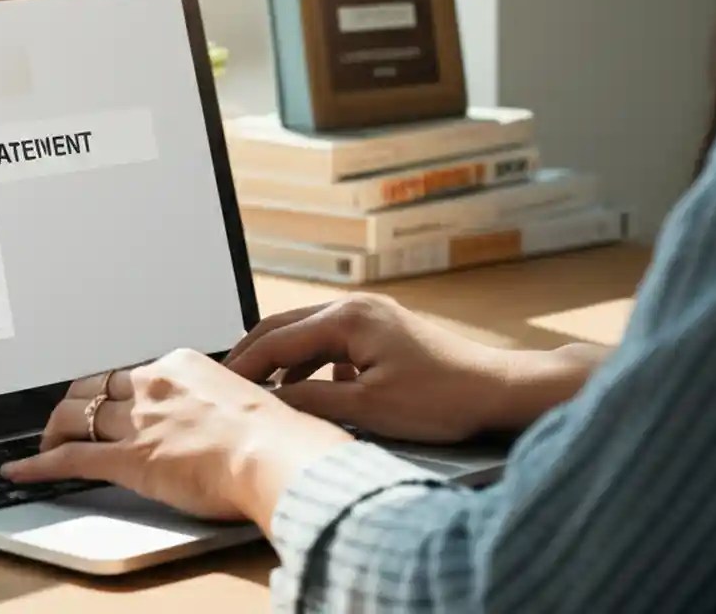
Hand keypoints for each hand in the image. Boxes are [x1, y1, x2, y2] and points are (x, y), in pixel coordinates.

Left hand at [1, 349, 351, 529]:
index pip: (130, 373)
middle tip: (67, 421)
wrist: (274, 454)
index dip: (112, 391)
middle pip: (94, 387)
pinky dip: (39, 464)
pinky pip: (69, 458)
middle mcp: (153, 384)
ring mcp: (137, 420)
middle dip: (74, 405)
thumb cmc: (272, 436)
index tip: (110, 401)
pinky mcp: (128, 458)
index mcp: (181, 364)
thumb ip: (215, 399)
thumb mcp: (242, 399)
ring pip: (75, 417)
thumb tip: (214, 413)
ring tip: (46, 444)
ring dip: (53, 430)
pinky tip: (20, 471)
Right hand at [225, 294, 597, 442]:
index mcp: (346, 318)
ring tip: (257, 390)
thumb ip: (310, 401)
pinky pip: (330, 342)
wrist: (499, 390)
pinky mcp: (383, 330)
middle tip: (223, 382)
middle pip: (284, 327)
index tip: (216, 387)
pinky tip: (306, 389)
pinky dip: (309, 363)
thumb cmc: (441, 399)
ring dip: (280, 359)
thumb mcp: (367, 407)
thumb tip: (267, 403)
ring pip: (306, 333)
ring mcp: (370, 315)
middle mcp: (355, 307)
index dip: (242, 366)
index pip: (275, 340)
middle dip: (252, 355)